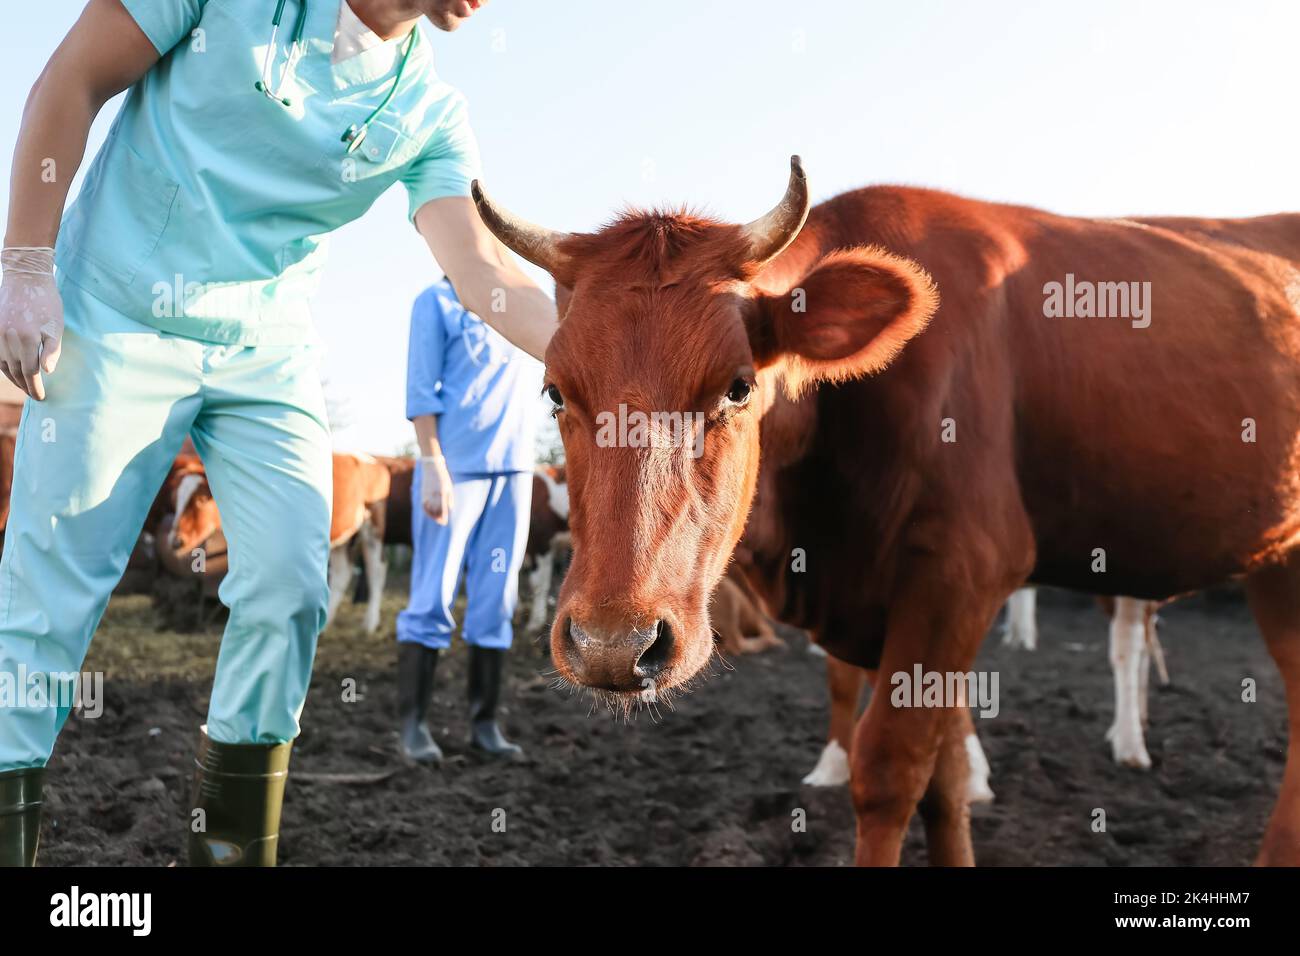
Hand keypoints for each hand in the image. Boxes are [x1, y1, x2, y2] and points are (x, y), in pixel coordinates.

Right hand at [0, 248, 62, 400]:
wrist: (25, 277)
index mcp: (27, 340)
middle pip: (16, 372)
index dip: (35, 387)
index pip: (30, 373)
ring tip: (24, 386)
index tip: (41, 397)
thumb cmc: (46, 301)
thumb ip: (52, 350)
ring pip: (3, 364)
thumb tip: (46, 372)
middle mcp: (8, 339)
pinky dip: (2, 365)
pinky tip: (10, 370)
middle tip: (34, 396)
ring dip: (13, 378)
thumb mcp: (56, 326)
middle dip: (25, 386)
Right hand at [420, 454, 452, 524]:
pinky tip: (430, 513)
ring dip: (432, 515)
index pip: (442, 508)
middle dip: (438, 518)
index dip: (443, 517)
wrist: (432, 467)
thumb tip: (449, 509)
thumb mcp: (449, 487)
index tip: (445, 522)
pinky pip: (424, 505)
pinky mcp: (423, 493)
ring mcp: (427, 494)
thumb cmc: (443, 477)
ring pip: (428, 509)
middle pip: (435, 510)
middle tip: (441, 522)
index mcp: (442, 493)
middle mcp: (434, 495)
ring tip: (437, 519)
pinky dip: (426, 510)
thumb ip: (449, 499)